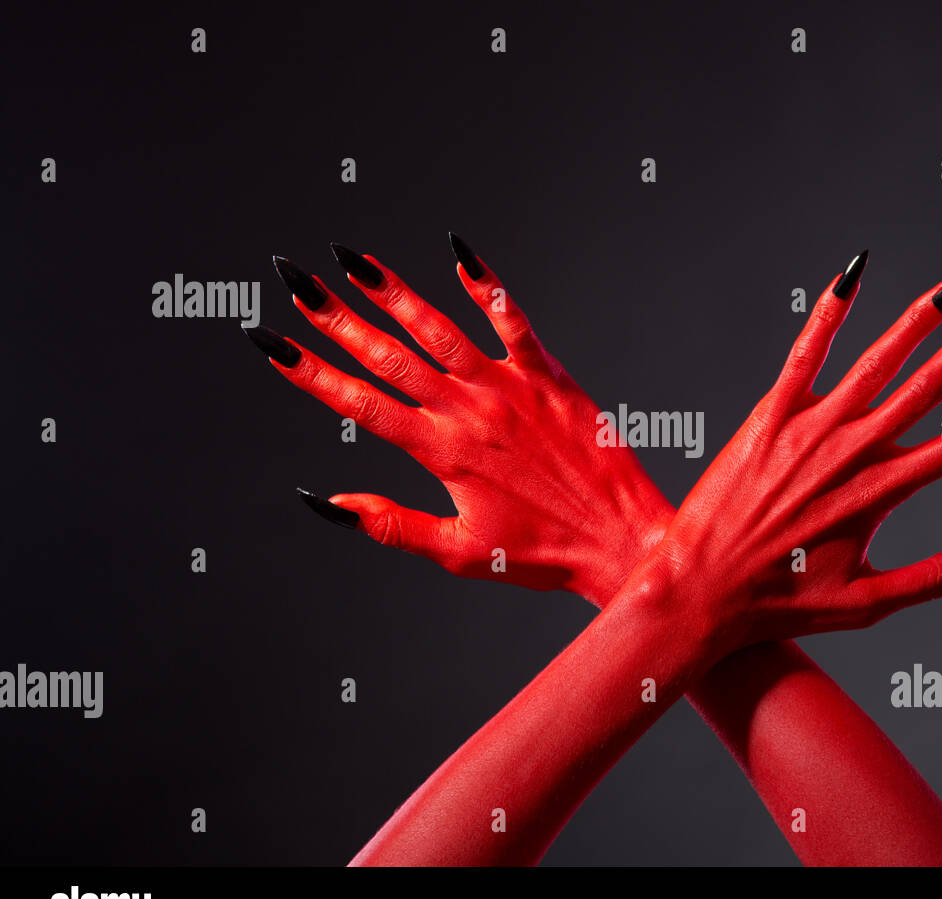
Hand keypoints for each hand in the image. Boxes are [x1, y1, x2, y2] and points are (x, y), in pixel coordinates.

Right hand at [245, 236, 670, 604]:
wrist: (620, 539)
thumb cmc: (542, 554)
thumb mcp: (458, 551)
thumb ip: (390, 524)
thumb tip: (328, 502)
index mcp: (442, 453)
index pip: (361, 405)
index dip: (311, 373)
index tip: (273, 342)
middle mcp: (469, 413)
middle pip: (389, 357)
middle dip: (336, 319)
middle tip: (296, 281)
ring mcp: (509, 388)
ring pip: (439, 331)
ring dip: (394, 294)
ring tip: (353, 262)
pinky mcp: (549, 376)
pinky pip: (513, 321)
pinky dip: (485, 286)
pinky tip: (459, 254)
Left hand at [645, 265, 941, 656]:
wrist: (698, 591)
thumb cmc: (781, 604)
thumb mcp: (868, 603)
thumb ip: (938, 578)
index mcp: (883, 494)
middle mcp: (853, 452)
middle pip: (929, 386)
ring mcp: (809, 429)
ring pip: (877, 361)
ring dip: (921, 318)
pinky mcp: (768, 416)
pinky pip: (804, 353)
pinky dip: (830, 312)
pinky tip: (853, 273)